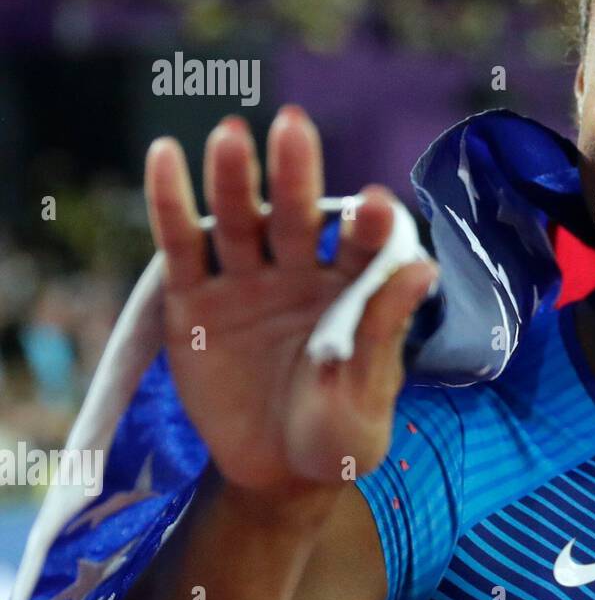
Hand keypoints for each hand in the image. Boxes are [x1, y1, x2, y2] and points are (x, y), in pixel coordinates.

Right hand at [144, 105, 436, 507]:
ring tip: (230, 135)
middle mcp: (300, 272)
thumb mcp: (367, 396)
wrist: (277, 474)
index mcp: (352, 290)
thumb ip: (383, 331)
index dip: (368, 226)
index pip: (362, 247)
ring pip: (238, 221)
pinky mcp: (195, 301)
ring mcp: (246, 282)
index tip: (376, 205)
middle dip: (295, 173)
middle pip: (295, 215)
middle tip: (294, 125)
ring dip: (233, 179)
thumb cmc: (339, 434)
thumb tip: (424, 268)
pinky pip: (182, 247)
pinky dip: (172, 204)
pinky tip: (165, 158)